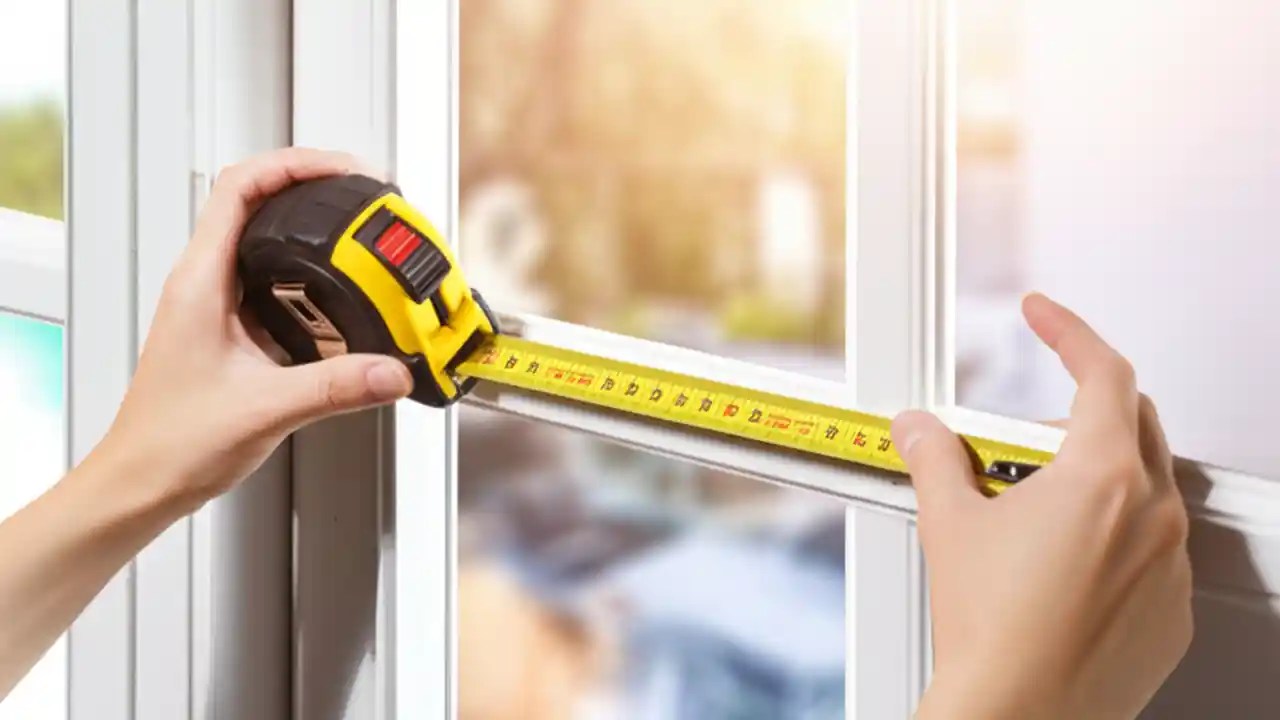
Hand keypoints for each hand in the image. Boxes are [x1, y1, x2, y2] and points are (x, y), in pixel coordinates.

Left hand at [96, 148, 413, 514]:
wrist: (140, 483)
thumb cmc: (170, 443)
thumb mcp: (264, 409)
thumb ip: (336, 388)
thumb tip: (391, 369)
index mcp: (200, 283)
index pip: (240, 187)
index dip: (294, 165)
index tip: (342, 170)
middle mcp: (204, 284)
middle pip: (259, 203)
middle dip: (315, 190)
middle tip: (363, 197)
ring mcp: (215, 306)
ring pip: (267, 244)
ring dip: (314, 234)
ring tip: (359, 238)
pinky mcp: (230, 330)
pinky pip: (274, 286)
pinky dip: (312, 280)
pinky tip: (341, 303)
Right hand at [900, 294, 1192, 719]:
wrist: (1017, 715)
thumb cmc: (991, 630)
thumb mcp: (950, 524)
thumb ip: (933, 458)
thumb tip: (917, 430)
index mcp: (1101, 478)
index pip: (1102, 372)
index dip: (1068, 332)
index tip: (1043, 316)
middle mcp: (1151, 514)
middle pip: (1130, 422)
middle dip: (1077, 410)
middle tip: (1018, 440)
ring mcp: (1168, 564)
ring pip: (1143, 487)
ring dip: (1093, 478)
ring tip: (1030, 512)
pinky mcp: (1170, 610)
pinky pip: (1152, 548)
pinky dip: (1112, 536)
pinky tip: (1060, 565)